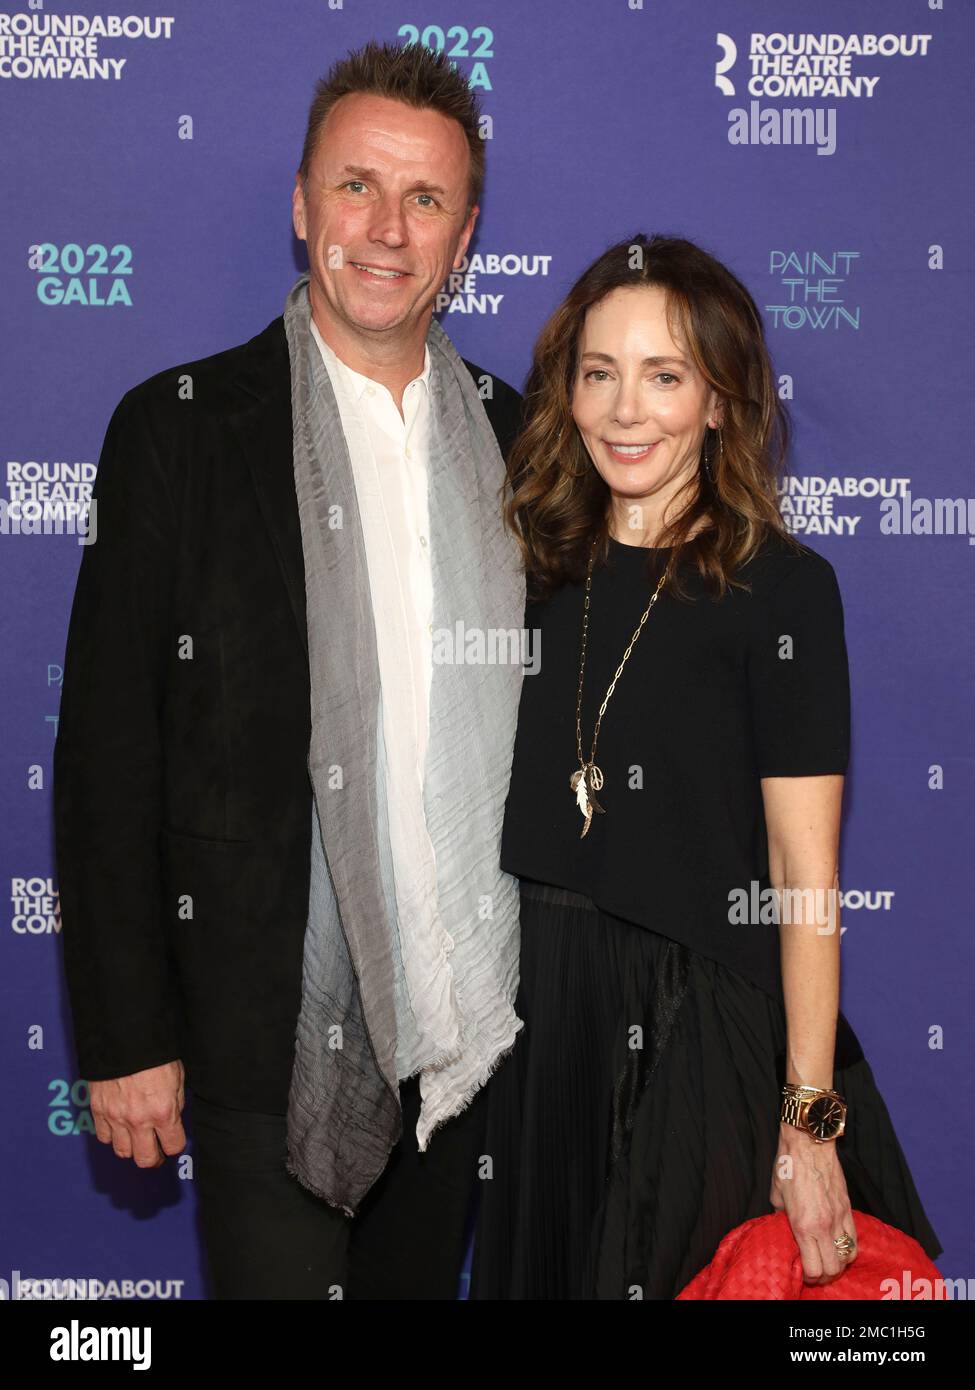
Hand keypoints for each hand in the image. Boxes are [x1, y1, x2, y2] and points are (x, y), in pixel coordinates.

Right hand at [90, 1060, 186, 1167]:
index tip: (174, 1140)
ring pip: (122, 1152)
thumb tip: (172, 1118)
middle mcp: (139, 1120)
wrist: (124, 1036)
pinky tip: (119, 1126)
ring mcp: (115, 1117)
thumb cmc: (154, 1052)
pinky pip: (104, 1137)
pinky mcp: (98, 1110)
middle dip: (153, 1158)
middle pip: (145, 1159)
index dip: (175, 1144)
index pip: (173, 1146)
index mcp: (163, 1111)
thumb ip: (175, 1102)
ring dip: (132, 1147)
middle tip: (156, 1151)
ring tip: (137, 1138)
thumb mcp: (177, 1076)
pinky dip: (112, 1135)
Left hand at [769, 1122, 857, 1283]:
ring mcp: (839, 1218)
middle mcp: (824, 1226)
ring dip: (838, 1264)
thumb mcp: (776, 1194)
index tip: (802, 1272)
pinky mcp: (848, 1208)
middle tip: (815, 1270)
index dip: (808, 1277)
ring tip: (828, 1259)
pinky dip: (848, 1248)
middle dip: (824, 1276)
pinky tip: (838, 1244)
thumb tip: (784, 1225)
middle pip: (833, 1269)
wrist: (809, 1142)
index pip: (813, 1269)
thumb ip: (781, 1215)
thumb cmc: (789, 1165)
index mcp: (802, 1225)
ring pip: (847, 1257)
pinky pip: (855, 1239)